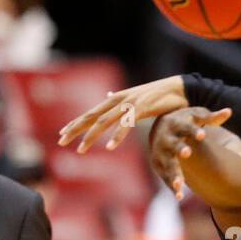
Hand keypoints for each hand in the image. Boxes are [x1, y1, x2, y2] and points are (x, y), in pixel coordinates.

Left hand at [59, 76, 218, 154]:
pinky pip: (126, 124)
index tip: (62, 134)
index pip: (91, 112)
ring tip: (81, 150)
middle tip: (61, 141)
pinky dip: (117, 136)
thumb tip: (108, 94)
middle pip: (92, 116)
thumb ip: (120, 99)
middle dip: (75, 129)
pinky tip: (110, 147)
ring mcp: (129, 103)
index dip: (76, 122)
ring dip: (91, 136)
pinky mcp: (142, 108)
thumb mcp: (135, 97)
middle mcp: (119, 99)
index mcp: (116, 99)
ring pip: (105, 122)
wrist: (179, 89)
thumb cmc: (159, 96)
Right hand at [149, 106, 232, 198]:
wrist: (161, 127)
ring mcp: (160, 152)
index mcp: (176, 124)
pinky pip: (165, 176)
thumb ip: (212, 117)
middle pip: (173, 144)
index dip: (193, 130)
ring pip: (167, 164)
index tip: (202, 135)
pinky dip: (171, 186)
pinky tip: (179, 196)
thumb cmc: (185, 121)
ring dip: (173, 174)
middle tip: (187, 153)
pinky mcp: (158, 164)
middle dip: (179, 149)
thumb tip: (229, 111)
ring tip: (180, 186)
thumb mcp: (197, 116)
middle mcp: (166, 138)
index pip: (186, 126)